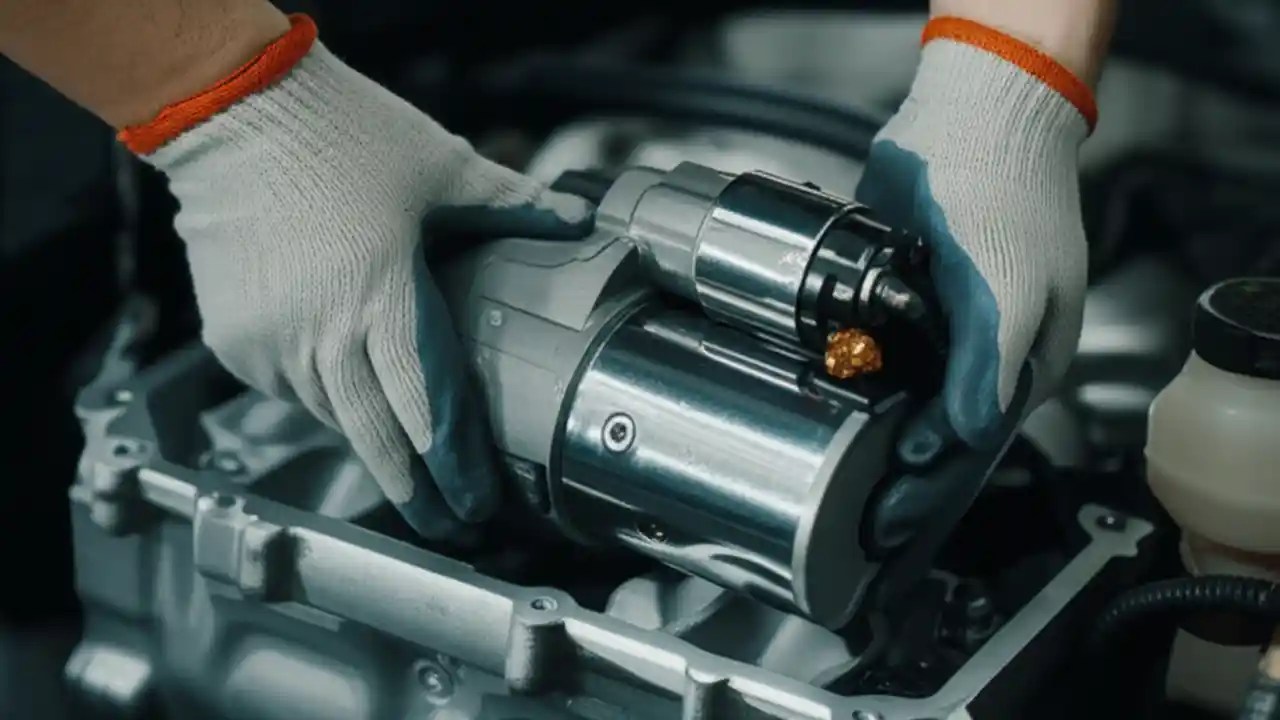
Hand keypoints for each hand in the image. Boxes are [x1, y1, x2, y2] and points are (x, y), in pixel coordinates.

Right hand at [133, 22, 591, 538]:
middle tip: (449, 523)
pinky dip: (324, 401)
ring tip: (408, 469)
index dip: (457, 467)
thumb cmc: (341, 134)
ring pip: (334, 421)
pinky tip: (349, 398)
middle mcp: (326, 335)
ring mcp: (274, 343)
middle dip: (418, 492)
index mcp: (387, 297)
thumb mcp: (442, 165)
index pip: (433, 409)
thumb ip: (514, 204)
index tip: (479, 506)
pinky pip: (289, 393)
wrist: (233, 113)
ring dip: (373, 445)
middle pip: (380, 440)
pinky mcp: (236, 341)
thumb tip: (578, 222)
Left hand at [855, 18, 1091, 460]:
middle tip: (861, 503)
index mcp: (1029, 358)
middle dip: (901, 467)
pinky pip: (883, 345)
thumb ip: (986, 367)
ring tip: (839, 458)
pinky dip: (862, 370)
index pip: (978, 441)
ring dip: (877, 422)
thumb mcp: (1007, 289)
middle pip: (941, 427)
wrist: (971, 115)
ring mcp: (947, 320)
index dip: (934, 479)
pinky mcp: (907, 292)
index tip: (890, 505)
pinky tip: (834, 390)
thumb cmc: (1008, 194)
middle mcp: (989, 348)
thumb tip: (964, 434)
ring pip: (909, 391)